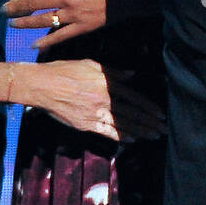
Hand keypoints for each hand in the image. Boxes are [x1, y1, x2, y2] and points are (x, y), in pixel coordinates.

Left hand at [2, 0, 107, 47]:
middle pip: (35, 3)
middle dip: (16, 6)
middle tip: (1, 10)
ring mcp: (74, 15)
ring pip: (44, 20)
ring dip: (26, 23)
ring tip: (12, 24)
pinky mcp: (83, 27)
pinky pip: (62, 36)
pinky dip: (48, 41)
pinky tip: (35, 45)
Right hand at [31, 59, 165, 141]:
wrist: (41, 85)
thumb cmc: (64, 71)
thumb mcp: (90, 64)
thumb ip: (113, 71)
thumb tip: (132, 75)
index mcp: (106, 83)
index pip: (134, 97)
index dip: (149, 107)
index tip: (161, 114)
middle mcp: (103, 99)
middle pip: (132, 113)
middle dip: (150, 122)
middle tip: (164, 129)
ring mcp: (94, 113)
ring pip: (122, 124)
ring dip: (140, 131)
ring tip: (154, 136)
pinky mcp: (85, 124)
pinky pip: (107, 132)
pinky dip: (121, 137)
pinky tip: (132, 140)